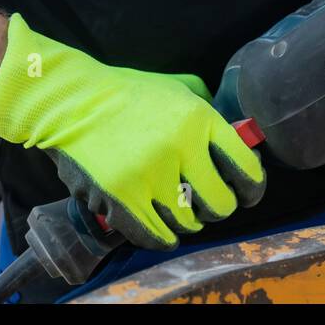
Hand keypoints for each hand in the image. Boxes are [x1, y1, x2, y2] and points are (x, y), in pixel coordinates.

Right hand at [0, 15, 265, 249]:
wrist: (71, 102)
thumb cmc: (129, 94)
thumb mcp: (179, 87)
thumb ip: (208, 110)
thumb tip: (234, 137)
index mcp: (198, 119)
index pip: (244, 165)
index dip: (253, 186)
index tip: (250, 193)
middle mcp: (179, 149)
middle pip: (220, 202)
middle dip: (221, 207)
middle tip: (213, 204)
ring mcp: (149, 176)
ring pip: (188, 222)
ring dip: (189, 222)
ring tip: (184, 213)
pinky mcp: (121, 199)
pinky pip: (154, 235)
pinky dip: (164, 237)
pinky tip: (166, 231)